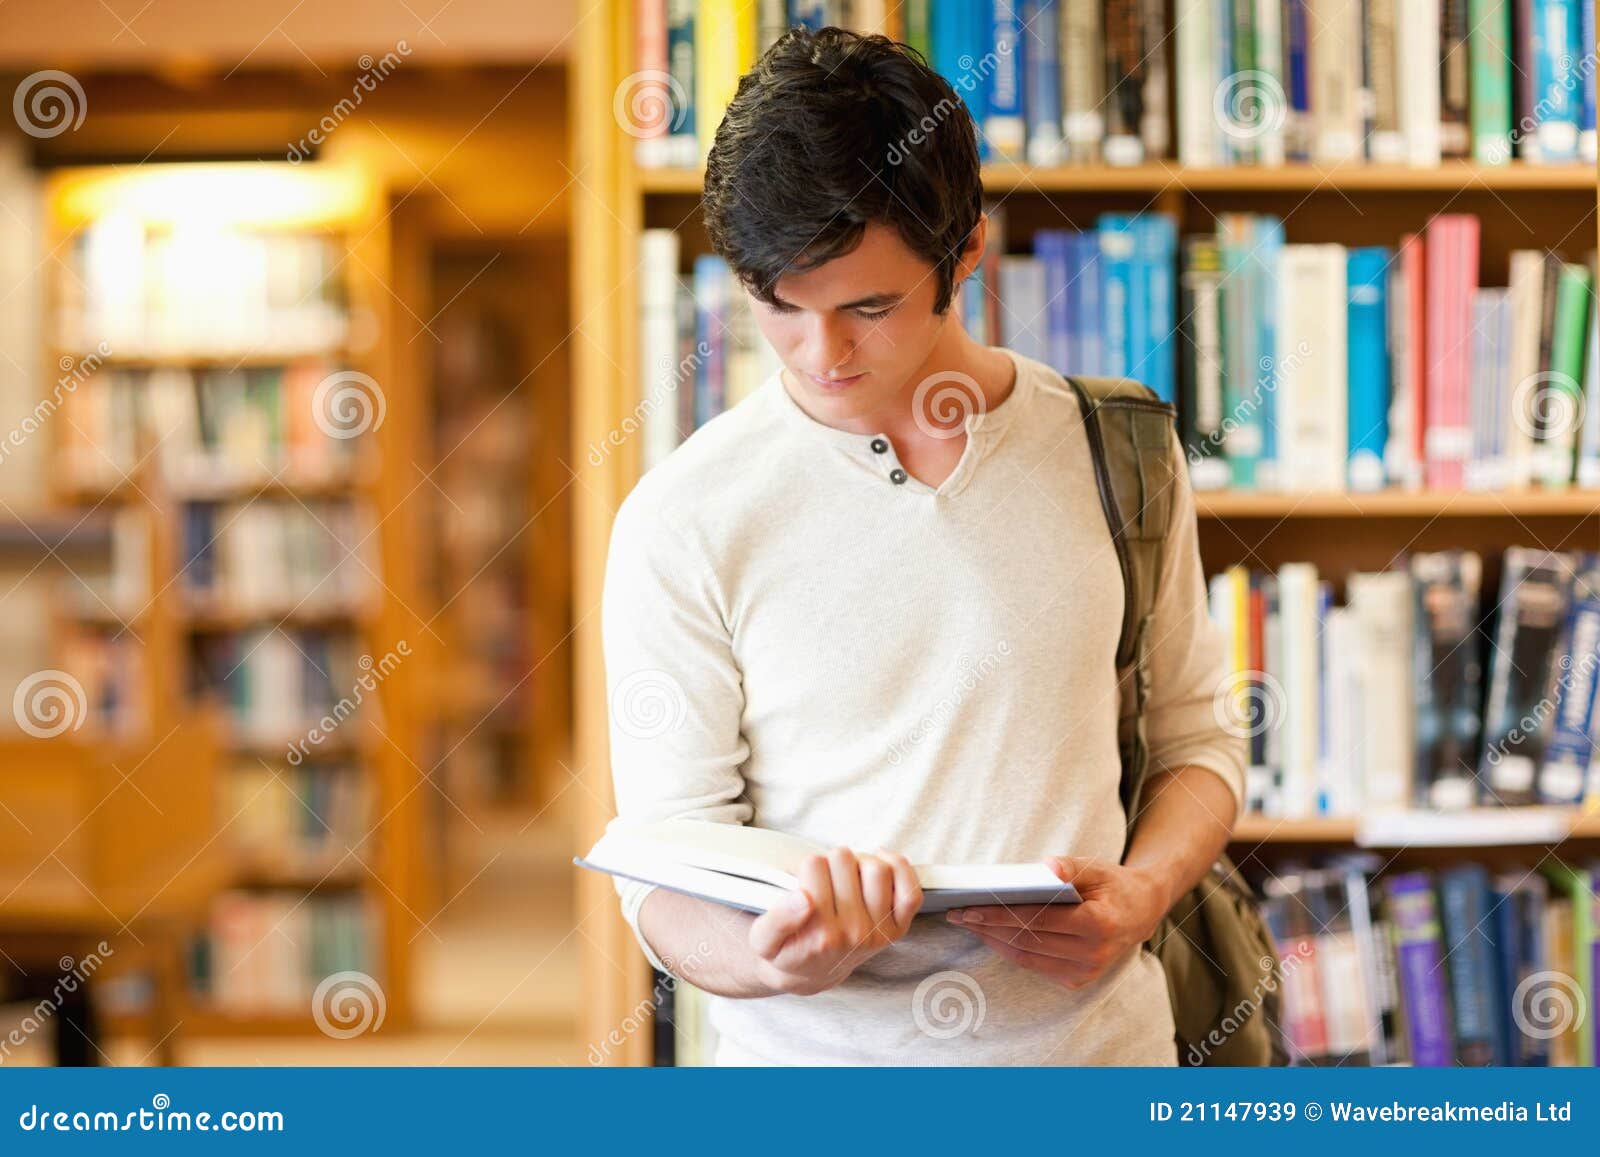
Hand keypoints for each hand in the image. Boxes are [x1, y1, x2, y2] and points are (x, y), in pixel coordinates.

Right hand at [746, 847, 922, 995]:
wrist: (810, 973)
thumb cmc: (786, 950)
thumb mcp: (763, 940)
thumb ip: (777, 920)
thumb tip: (804, 898)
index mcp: (820, 933)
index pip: (813, 864)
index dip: (806, 867)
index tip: (804, 883)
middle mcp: (853, 933)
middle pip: (843, 859)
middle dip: (830, 861)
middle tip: (825, 878)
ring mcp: (878, 931)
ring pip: (875, 867)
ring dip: (859, 862)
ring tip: (847, 875)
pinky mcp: (897, 929)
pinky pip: (911, 891)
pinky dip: (898, 869)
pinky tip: (877, 865)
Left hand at [945, 856, 1169, 988]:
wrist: (1141, 912)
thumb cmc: (1113, 885)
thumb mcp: (1096, 868)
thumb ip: (1071, 867)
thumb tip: (1047, 867)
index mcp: (1099, 923)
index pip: (1038, 921)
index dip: (999, 915)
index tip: (968, 908)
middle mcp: (1094, 953)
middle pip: (1027, 941)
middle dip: (987, 927)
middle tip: (956, 914)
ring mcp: (1086, 971)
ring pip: (1026, 957)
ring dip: (993, 940)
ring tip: (967, 923)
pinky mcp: (1078, 980)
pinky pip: (1035, 964)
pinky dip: (1010, 949)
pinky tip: (991, 934)